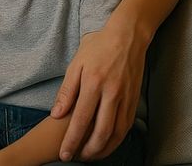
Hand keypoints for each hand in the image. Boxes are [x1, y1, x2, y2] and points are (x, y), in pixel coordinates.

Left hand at [51, 26, 145, 160]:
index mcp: (93, 83)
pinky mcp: (135, 101)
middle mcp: (112, 94)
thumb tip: (56, 114)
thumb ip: (67, 90)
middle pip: (101, 132)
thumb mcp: (76, 64)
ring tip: (91, 156)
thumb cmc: (98, 48)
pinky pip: (127, 127)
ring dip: (104, 149)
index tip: (64, 153)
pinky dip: (117, 140)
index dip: (72, 140)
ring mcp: (126, 98)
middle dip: (88, 150)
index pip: (80, 119)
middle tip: (76, 158)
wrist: (127, 37)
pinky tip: (107, 144)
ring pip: (117, 133)